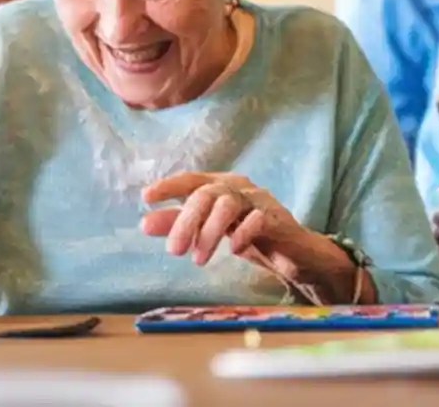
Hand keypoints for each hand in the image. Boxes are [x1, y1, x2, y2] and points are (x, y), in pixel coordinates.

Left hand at [140, 172, 370, 303]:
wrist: (294, 254)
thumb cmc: (249, 237)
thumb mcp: (211, 231)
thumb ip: (181, 225)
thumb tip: (144, 223)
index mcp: (220, 186)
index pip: (191, 180)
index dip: (169, 186)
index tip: (147, 198)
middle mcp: (238, 187)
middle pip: (206, 194)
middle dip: (186, 221)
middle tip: (174, 250)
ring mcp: (259, 200)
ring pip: (228, 204)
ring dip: (209, 231)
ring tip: (198, 259)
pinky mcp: (277, 218)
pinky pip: (257, 219)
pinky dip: (242, 233)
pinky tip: (233, 249)